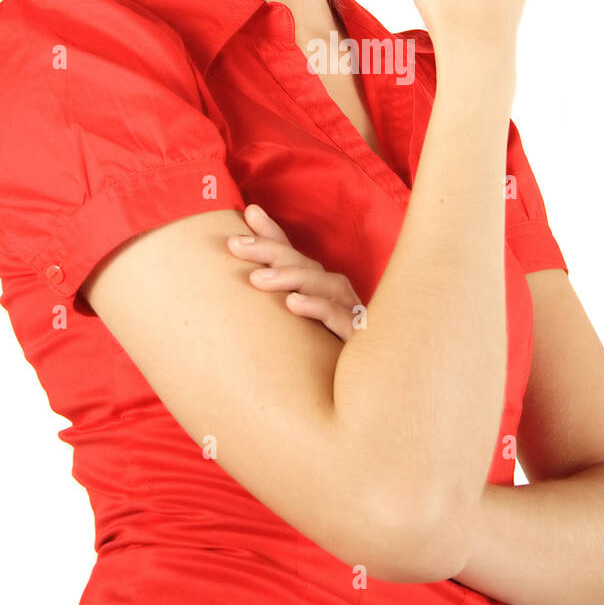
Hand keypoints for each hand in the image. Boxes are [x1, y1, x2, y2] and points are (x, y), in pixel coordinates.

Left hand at [226, 204, 362, 343]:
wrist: (368, 391)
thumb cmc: (325, 355)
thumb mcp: (296, 323)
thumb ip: (274, 297)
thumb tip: (240, 277)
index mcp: (319, 287)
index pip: (292, 254)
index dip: (271, 233)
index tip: (247, 212)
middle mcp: (336, 294)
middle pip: (302, 263)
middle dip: (268, 250)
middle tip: (234, 245)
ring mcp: (350, 312)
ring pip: (322, 284)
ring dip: (289, 277)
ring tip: (257, 279)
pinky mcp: (359, 338)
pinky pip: (339, 319)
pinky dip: (317, 308)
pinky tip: (292, 304)